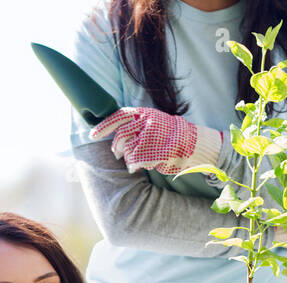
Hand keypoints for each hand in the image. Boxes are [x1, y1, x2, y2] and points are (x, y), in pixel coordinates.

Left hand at [90, 107, 223, 175]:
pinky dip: (136, 165)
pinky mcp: (154, 150)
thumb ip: (136, 125)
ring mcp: (151, 136)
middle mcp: (147, 122)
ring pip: (127, 151)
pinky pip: (135, 161)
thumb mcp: (153, 122)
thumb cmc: (170, 135)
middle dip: (117, 148)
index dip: (103, 126)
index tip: (92, 135)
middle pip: (120, 137)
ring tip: (141, 159)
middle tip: (119, 154)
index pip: (118, 116)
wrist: (193, 143)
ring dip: (130, 159)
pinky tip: (146, 164)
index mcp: (145, 113)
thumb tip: (114, 134)